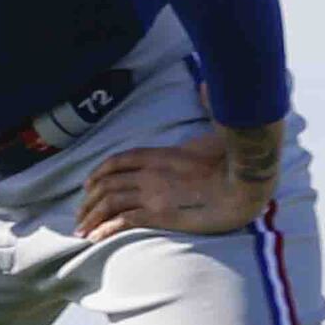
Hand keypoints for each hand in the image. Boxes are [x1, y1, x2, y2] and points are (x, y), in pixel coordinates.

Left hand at [78, 123, 282, 242]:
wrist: (243, 184)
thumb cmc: (231, 161)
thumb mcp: (210, 132)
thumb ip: (203, 113)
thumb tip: (204, 87)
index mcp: (158, 154)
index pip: (117, 161)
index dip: (97, 174)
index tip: (87, 186)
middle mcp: (149, 172)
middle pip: (107, 184)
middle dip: (88, 201)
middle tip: (80, 216)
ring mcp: (152, 193)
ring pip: (109, 202)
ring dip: (91, 217)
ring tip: (81, 231)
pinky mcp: (159, 214)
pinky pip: (124, 220)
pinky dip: (106, 229)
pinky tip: (97, 238)